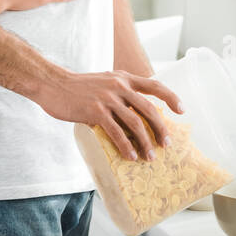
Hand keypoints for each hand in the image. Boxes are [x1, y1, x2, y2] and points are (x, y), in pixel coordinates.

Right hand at [32, 68, 184, 161]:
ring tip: (150, 157)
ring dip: (146, 143)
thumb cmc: (77, 87)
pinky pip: (117, 132)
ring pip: (136, 123)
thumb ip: (119, 92)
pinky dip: (127, 146)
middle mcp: (119, 86)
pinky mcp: (95, 112)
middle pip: (149, 109)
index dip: (171, 97)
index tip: (182, 110)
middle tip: (166, 144)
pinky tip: (131, 156)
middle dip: (161, 129)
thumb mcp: (104, 82)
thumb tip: (134, 115)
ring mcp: (108, 99)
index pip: (155, 85)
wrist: (52, 84)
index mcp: (123, 78)